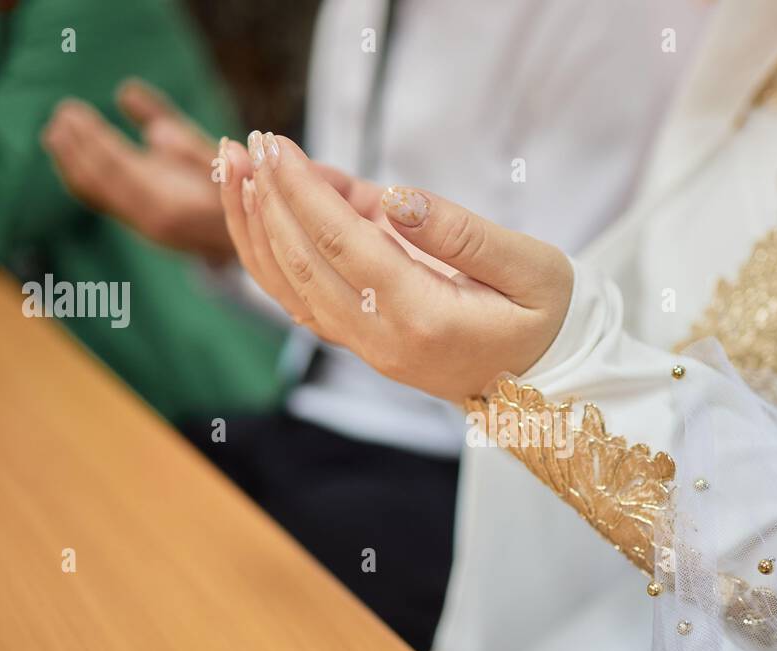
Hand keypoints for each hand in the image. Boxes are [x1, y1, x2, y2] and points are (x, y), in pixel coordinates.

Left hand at [42, 79, 232, 261]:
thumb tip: (144, 118)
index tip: (73, 110)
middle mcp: (151, 217)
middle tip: (61, 114)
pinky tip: (69, 157)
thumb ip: (187, 141)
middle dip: (77, 146)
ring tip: (54, 132)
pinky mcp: (143, 223)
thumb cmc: (247, 196)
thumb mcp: (229, 166)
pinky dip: (82, 177)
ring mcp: (145, 224)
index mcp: (171, 202)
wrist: (260, 244)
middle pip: (99, 179)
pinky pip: (103, 200)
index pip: (117, 166)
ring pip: (96, 193)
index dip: (92, 137)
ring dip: (72, 161)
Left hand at [218, 131, 572, 401]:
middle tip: (244, 143)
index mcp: (425, 320)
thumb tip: (395, 197)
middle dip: (267, 201)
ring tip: (231, 170)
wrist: (545, 380)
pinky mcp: (361, 342)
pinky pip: (300, 298)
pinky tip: (258, 208)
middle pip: (303, 267)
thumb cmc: (545, 316)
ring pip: (288, 288)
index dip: (303, 194)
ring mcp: (367, 348)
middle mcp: (384, 341)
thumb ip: (461, 233)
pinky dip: (270, 253)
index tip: (274, 145)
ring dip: (254, 228)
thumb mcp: (530, 267)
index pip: (345, 249)